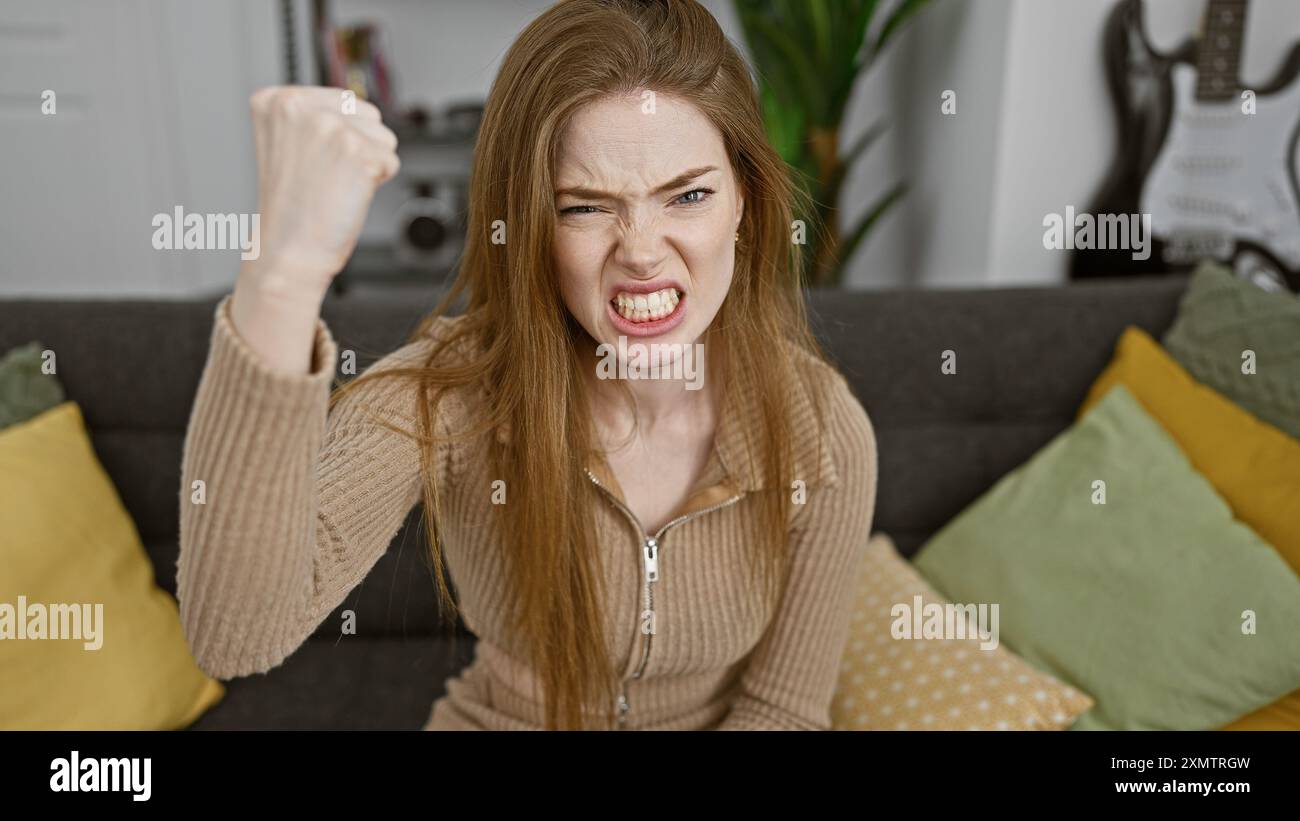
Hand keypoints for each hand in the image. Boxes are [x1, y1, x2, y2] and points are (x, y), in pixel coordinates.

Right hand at [244, 85, 399, 297]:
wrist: (289, 251)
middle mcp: (298, 105)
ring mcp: (328, 126)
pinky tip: (346, 194)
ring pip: (384, 136)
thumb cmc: (293, 207)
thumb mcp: (289, 143)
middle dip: (359, 145)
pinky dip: (377, 183)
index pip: (343, 100)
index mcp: (276, 100)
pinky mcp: (357, 151)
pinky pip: (391, 161)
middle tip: (326, 176)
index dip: (339, 137)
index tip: (312, 161)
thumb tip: (357, 105)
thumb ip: (316, 115)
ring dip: (369, 163)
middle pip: (368, 113)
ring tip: (335, 184)